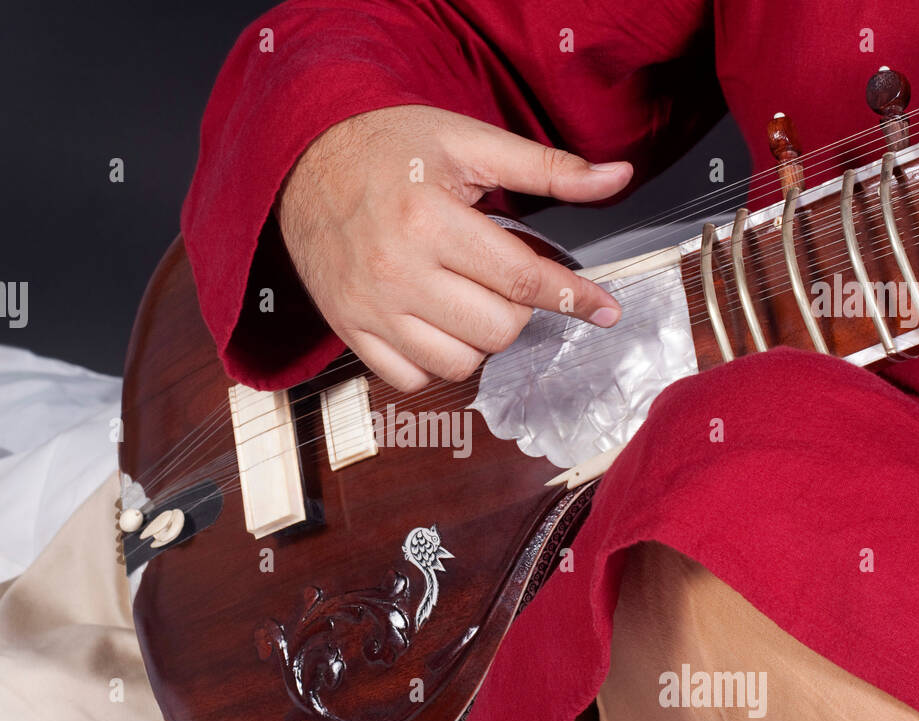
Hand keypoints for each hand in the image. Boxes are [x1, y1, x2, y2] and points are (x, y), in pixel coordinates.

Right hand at [276, 104, 632, 390]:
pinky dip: (435, 360)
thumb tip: (616, 178)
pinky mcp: (349, 331)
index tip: (605, 310)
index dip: (574, 297)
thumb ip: (547, 168)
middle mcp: (396, 273)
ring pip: (459, 364)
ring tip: (468, 297)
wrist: (302, 158)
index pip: (523, 279)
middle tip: (503, 276)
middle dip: (519, 308)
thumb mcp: (469, 142)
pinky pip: (411, 379)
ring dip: (480, 338)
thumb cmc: (388, 147)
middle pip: (497, 330)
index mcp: (429, 221)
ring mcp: (369, 310)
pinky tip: (435, 321)